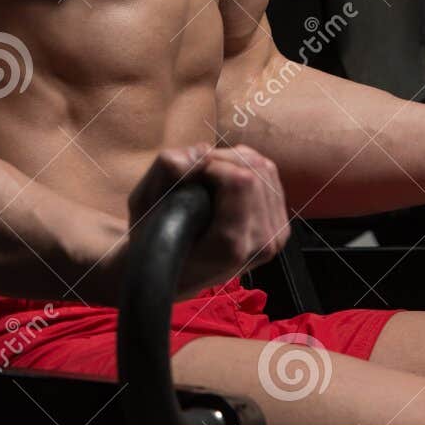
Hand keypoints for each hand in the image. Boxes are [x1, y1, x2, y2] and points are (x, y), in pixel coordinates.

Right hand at [126, 142, 290, 297]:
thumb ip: (169, 172)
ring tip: (208, 180)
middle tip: (197, 175)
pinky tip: (225, 184)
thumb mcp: (144, 204)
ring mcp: (274, 238)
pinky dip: (246, 170)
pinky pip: (270, 178)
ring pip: (265, 169)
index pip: (240, 180)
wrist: (172, 273)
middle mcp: (261, 244)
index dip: (211, 164)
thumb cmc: (155, 240)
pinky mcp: (280, 229)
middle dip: (222, 160)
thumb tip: (203, 151)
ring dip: (234, 163)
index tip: (189, 176)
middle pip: (255, 169)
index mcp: (231, 246)